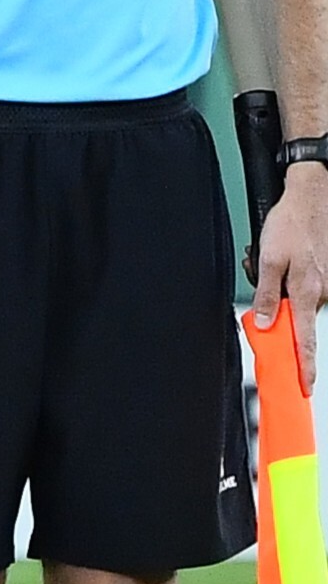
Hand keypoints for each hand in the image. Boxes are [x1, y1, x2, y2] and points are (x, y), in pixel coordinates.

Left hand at [256, 167, 327, 383]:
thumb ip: (266, 295)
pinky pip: (304, 290)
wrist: (311, 197)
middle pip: (297, 321)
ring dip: (280, 292)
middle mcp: (321, 292)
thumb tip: (263, 324)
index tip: (305, 387)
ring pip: (297, 303)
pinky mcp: (324, 275)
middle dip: (277, 314)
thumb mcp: (268, 260)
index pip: (305, 339)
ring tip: (269, 260)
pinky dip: (288, 283)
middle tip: (262, 287)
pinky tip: (281, 258)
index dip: (303, 366)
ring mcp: (325, 284)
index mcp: (307, 292)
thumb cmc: (290, 224)